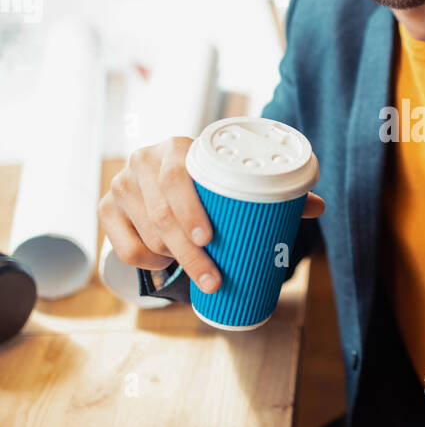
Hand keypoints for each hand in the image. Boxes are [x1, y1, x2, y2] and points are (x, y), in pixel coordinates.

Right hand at [99, 135, 324, 293]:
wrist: (159, 174)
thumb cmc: (207, 180)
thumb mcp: (232, 180)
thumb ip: (273, 191)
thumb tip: (316, 205)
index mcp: (178, 148)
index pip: (177, 177)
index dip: (191, 210)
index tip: (210, 239)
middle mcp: (143, 161)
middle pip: (164, 216)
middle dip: (191, 254)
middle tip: (215, 278)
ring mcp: (120, 185)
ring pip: (148, 236)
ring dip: (175, 259)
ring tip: (200, 267)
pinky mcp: (106, 209)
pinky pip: (126, 249)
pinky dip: (149, 263)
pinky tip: (166, 262)